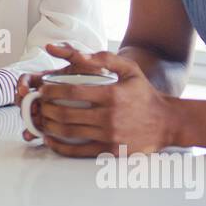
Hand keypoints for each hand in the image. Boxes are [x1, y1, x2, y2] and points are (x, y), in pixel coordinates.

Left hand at [22, 45, 174, 156]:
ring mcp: (109, 135)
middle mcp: (109, 116)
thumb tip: (74, 53)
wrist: (167, 122)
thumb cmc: (144, 93)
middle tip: (38, 104)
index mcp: (112, 94)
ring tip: (42, 118)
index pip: (72, 92)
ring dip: (49, 126)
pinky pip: (78, 151)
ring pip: (69, 132)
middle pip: (66, 113)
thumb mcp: (129, 69)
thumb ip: (102, 58)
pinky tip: (50, 140)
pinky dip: (60, 147)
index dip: (51, 91)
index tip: (43, 89)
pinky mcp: (110, 151)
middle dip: (45, 108)